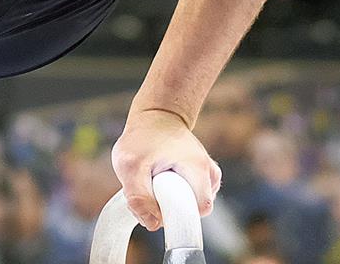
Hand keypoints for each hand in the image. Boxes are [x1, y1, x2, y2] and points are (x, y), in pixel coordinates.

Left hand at [111, 107, 220, 230]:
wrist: (156, 115)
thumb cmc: (142, 138)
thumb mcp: (129, 165)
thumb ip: (138, 197)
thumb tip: (153, 224)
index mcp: (199, 169)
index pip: (198, 210)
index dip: (175, 214)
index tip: (154, 202)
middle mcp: (210, 173)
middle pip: (194, 209)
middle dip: (169, 208)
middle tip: (149, 188)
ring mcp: (208, 174)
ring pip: (191, 204)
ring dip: (170, 200)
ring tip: (154, 180)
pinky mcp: (202, 176)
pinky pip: (189, 196)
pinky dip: (174, 193)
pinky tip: (161, 180)